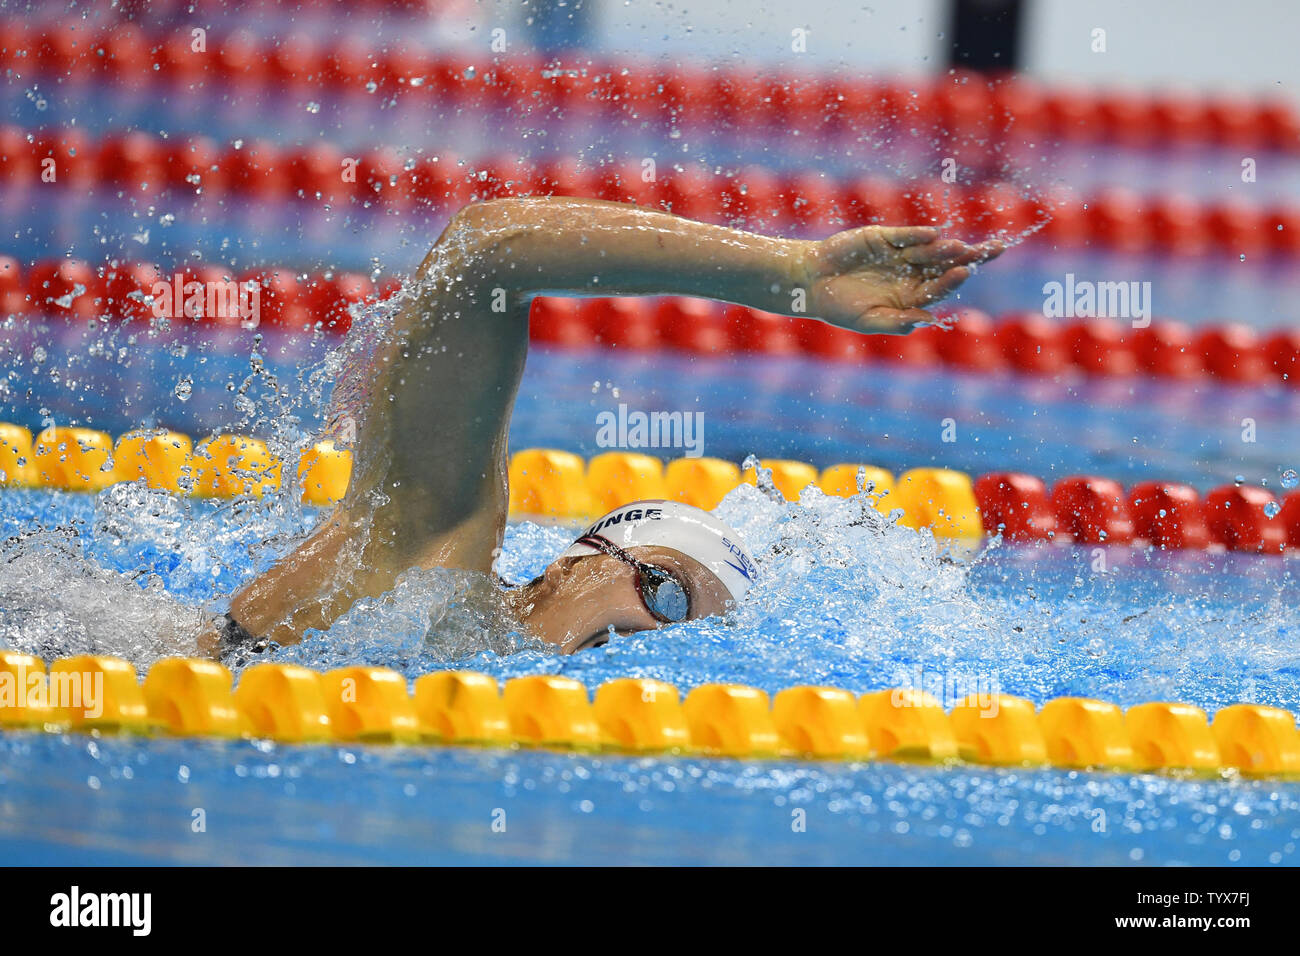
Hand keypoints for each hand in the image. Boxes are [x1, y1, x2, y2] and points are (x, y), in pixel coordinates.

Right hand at [802, 226, 1003, 333]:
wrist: (810, 282)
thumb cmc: (838, 308)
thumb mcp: (867, 322)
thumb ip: (897, 322)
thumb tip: (927, 320)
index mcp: (910, 297)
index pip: (940, 288)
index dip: (954, 280)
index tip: (966, 271)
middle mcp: (910, 274)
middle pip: (945, 264)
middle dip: (970, 256)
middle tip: (995, 249)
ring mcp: (899, 255)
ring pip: (929, 250)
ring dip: (945, 248)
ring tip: (964, 246)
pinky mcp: (884, 238)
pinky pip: (905, 235)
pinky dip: (918, 235)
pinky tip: (933, 235)